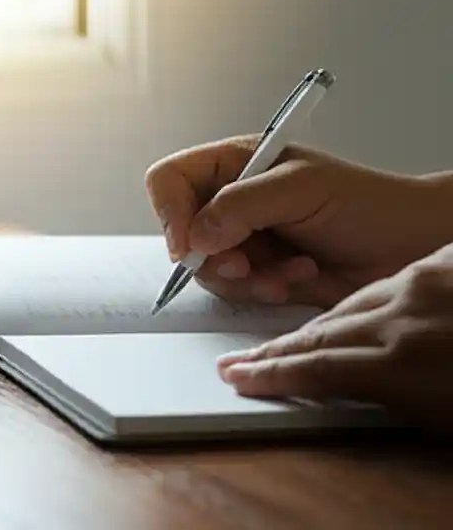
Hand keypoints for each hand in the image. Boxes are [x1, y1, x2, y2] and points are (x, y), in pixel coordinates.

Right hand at [145, 136, 452, 307]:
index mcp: (234, 163)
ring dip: (246, 277)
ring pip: (205, 267)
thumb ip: (241, 205)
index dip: (171, 211)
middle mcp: (231, 199)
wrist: (410, 247)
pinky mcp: (258, 272)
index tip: (189, 243)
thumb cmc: (369, 205)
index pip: (170, 180)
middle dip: (213, 255)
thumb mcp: (301, 189)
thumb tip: (197, 234)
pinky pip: (233, 290)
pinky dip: (262, 290)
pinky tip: (297, 278)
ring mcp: (243, 238)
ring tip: (289, 270)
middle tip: (244, 263)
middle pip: (181, 231)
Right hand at [216, 244, 452, 433]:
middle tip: (240, 364)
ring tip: (288, 344)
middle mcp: (405, 315)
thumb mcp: (449, 409)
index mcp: (406, 359)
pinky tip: (361, 310)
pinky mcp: (448, 263)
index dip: (275, 376)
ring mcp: (424, 283)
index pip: (320, 368)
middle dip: (278, 351)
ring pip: (354, 306)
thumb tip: (349, 396)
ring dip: (321, 327)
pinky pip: (395, 282)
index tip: (243, 379)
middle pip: (323, 335)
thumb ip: (393, 395)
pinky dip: (371, 300)